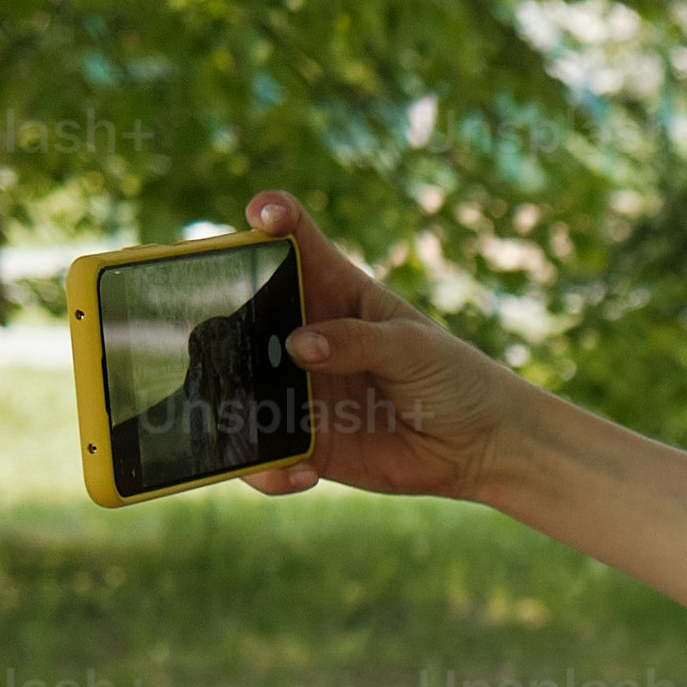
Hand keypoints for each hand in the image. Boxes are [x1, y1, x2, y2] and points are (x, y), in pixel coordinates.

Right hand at [234, 190, 537, 506]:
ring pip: (235, 387)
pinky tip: (303, 473)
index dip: (273, 216)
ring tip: (237, 413)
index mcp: (333, 291)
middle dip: (212, 316)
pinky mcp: (301, 440)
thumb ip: (359, 341)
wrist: (480, 446)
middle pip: (239, 313)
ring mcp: (294, 387)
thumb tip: (299, 347)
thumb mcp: (414, 347)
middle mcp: (301, 334)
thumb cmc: (454, 378)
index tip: (263, 214)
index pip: (294, 240)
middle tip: (207, 327)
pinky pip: (264, 457)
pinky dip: (269, 468)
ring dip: (225, 400)